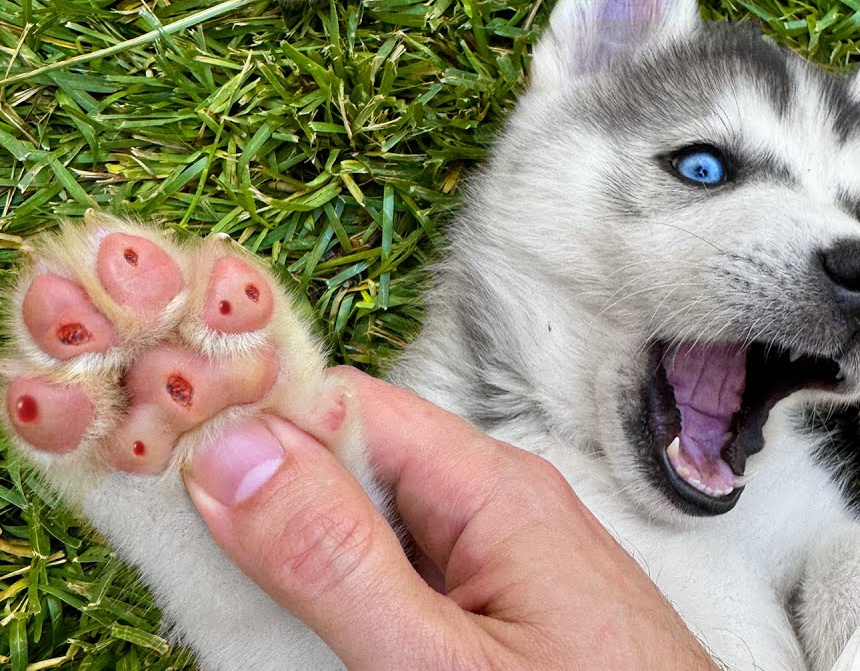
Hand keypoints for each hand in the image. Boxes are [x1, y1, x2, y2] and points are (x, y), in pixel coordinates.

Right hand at [184, 367, 716, 670]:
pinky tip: (319, 628)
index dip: (256, 421)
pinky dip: (351, 591)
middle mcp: (499, 501)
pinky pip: (408, 570)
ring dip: (305, 551)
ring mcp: (502, 553)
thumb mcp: (438, 660)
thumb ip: (338, 563)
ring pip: (374, 522)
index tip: (165, 453)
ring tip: (239, 592)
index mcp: (493, 486)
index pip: (350, 406)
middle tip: (190, 540)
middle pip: (356, 462)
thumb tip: (234, 456)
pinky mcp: (503, 601)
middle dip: (272, 495)